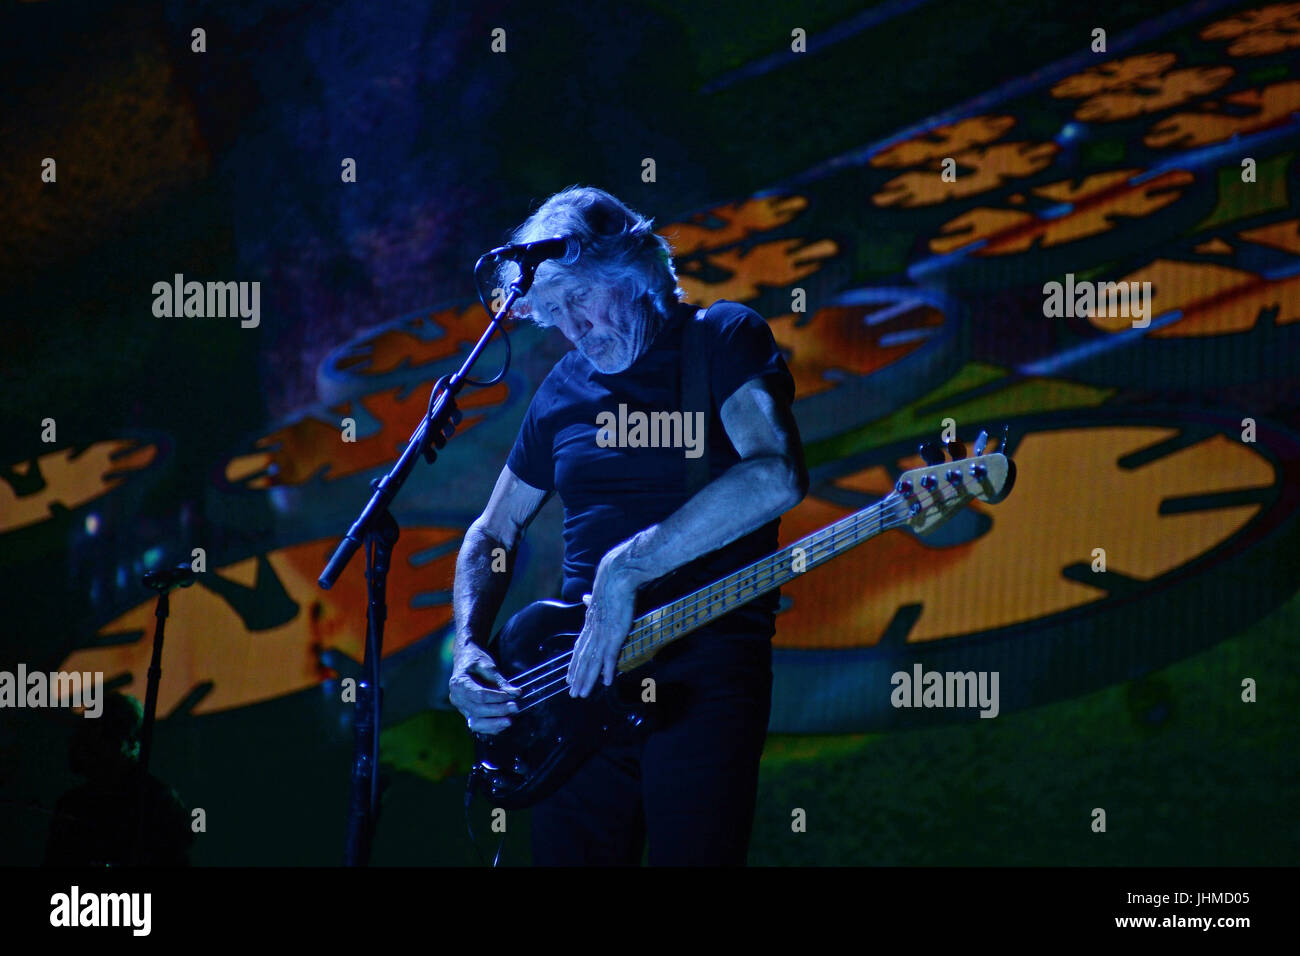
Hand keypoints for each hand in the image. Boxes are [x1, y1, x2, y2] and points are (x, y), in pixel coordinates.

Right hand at [448, 640, 519, 734]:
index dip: (497, 698)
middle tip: (515, 707)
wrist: (466, 658)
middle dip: (498, 711)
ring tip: (509, 721)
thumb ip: (500, 681)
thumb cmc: (476, 660)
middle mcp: (457, 698)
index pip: (479, 695)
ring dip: (494, 724)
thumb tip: (515, 693)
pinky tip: (502, 725)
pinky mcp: (467, 713)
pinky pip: (477, 725)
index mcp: (458, 683)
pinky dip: (490, 728)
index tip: (511, 696)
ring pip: (475, 722)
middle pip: (478, 710)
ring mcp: (460, 707)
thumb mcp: (488, 665)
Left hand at [566, 552, 637, 697]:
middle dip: (577, 677)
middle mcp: (592, 633)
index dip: (574, 663)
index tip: (569, 676)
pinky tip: (606, 682)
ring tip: (582, 694)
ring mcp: (602, 635)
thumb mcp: (597, 597)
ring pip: (592, 662)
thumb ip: (592, 602)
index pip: (578, 649)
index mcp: (589, 625)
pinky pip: (609, 657)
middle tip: (572, 692)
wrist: (615, 578)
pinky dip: (607, 671)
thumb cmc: (609, 586)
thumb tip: (585, 597)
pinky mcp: (614, 635)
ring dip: (587, 679)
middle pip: (582, 660)